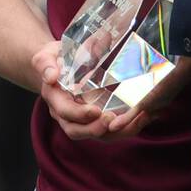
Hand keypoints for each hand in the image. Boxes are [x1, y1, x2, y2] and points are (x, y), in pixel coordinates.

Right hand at [32, 40, 190, 140]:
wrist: (59, 66)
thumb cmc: (56, 59)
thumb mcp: (47, 56)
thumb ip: (45, 64)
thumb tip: (51, 76)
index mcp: (55, 100)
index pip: (65, 113)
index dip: (80, 115)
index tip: (95, 110)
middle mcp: (66, 115)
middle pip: (78, 131)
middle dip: (97, 129)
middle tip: (114, 120)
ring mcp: (82, 120)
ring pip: (97, 135)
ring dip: (117, 132)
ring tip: (136, 120)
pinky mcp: (97, 119)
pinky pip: (111, 130)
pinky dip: (127, 127)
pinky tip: (144, 116)